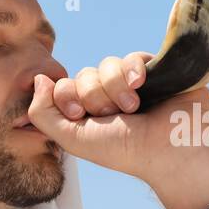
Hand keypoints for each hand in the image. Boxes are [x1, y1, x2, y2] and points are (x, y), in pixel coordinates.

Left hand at [28, 52, 208, 208]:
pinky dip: (132, 69)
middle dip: (95, 96)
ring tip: (133, 107)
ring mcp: (133, 83)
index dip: (67, 96)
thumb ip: (43, 114)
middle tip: (115, 116)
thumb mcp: (73, 139)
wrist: (170, 152)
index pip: (64, 86)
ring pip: (107, 65)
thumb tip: (38, 79)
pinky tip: (140, 84)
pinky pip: (132, 57)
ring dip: (114, 87)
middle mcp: (110, 96)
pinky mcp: (156, 71)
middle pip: (85, 74)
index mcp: (90, 113)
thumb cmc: (125, 151)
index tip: (81, 114)